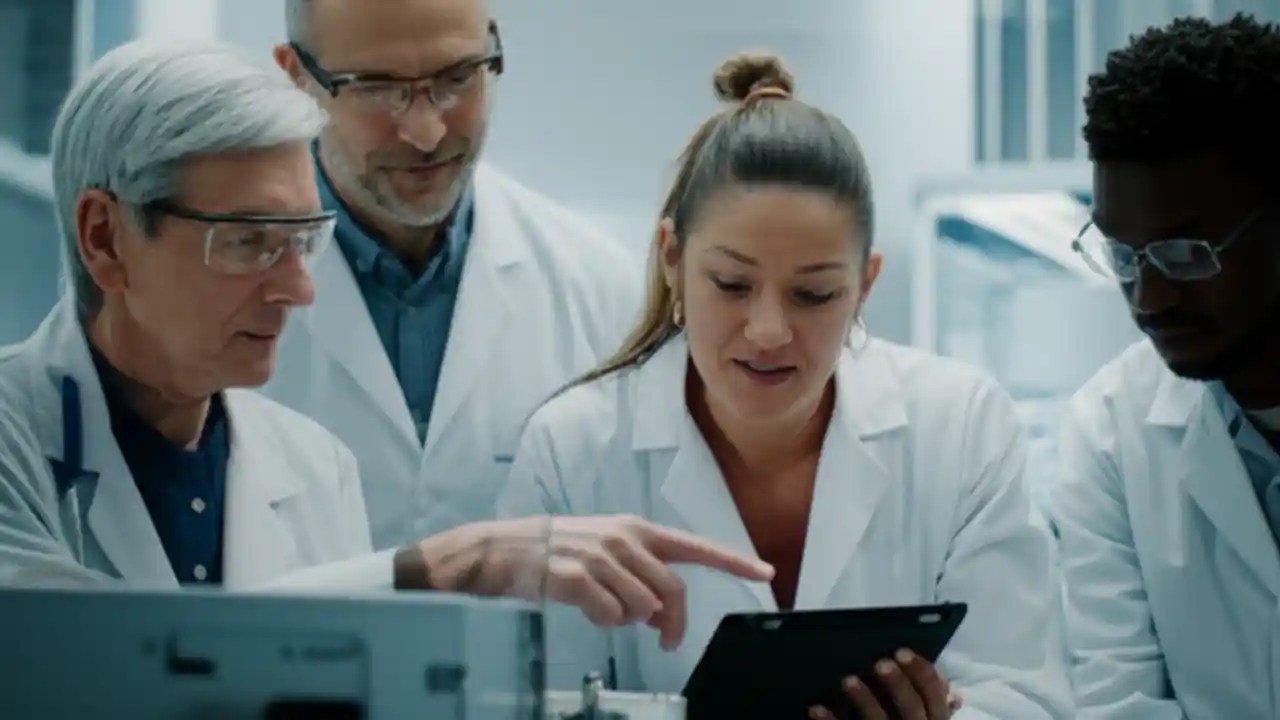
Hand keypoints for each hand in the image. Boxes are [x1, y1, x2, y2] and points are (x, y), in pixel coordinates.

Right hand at [398, 515, 773, 649]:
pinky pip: (612, 617)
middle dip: (673, 625)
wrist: (502, 549)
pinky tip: (584, 607)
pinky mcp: (578, 578)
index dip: (733, 562)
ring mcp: (601, 557)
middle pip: (673, 592)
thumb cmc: (554, 550)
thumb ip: (639, 571)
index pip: (695, 547)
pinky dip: (603, 622)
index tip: (764, 573)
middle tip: (666, 641)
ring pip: (643, 609)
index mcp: (635, 529)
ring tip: (601, 606)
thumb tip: (661, 611)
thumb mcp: (604, 547)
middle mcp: (624, 539)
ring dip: (627, 620)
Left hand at [809, 649, 961, 719]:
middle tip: (880, 662)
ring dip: (864, 700)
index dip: (922, 674)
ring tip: (847, 680)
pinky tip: (816, 709)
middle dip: (898, 684)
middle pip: (912, 709)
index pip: (935, 697)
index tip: (902, 651)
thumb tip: (952, 693)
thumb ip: (934, 708)